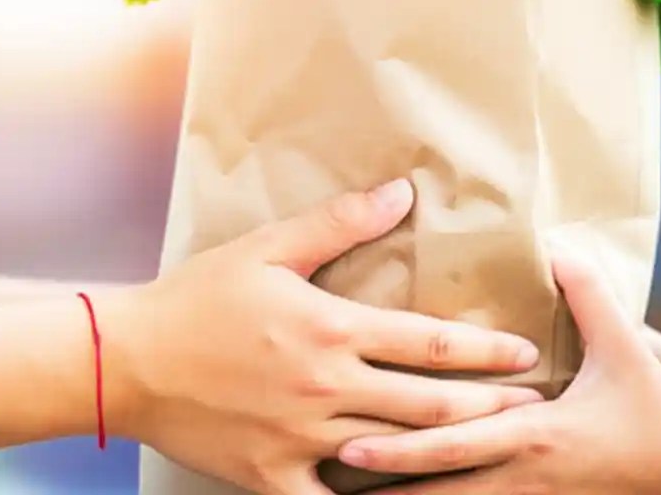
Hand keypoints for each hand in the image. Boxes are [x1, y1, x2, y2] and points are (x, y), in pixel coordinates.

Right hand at [108, 180, 544, 494]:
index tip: (527, 353)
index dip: (486, 349)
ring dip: (448, 452)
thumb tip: (401, 193)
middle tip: (534, 409)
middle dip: (490, 406)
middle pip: (429, 404)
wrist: (126, 360)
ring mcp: (301, 438)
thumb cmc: (198, 297)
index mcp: (332, 329)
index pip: (429, 343)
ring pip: (394, 452)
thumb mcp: (268, 248)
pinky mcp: (272, 477)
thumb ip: (339, 223)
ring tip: (492, 451)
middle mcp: (327, 387)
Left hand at [336, 248, 660, 494]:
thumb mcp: (626, 346)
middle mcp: (521, 474)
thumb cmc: (656, 411)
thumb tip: (556, 244)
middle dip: (382, 489)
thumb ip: (588, 293)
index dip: (399, 451)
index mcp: (532, 432)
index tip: (348, 444)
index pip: (453, 446)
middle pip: (437, 491)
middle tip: (328, 472)